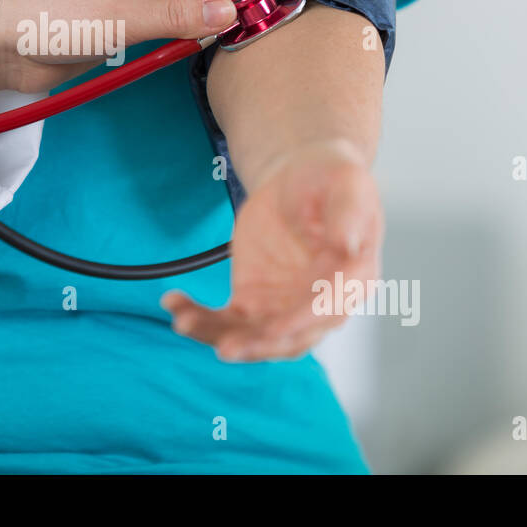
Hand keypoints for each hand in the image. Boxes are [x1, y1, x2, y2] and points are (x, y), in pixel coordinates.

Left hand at [0, 0, 274, 95]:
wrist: (5, 42)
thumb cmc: (56, 16)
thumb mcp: (126, 18)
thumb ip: (183, 16)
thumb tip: (234, 13)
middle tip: (215, 29)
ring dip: (202, 16)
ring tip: (187, 42)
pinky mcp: (130, 13)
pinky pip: (175, 14)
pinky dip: (184, 28)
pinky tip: (177, 47)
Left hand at [161, 138, 384, 361]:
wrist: (299, 179)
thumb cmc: (329, 178)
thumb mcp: (346, 183)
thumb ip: (349, 212)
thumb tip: (349, 243)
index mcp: (352, 279)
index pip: (327, 309)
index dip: (300, 322)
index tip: (273, 329)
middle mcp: (320, 305)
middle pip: (288, 338)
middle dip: (257, 345)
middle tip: (225, 348)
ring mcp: (284, 307)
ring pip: (251, 334)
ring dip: (218, 335)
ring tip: (184, 321)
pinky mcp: (253, 300)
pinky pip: (226, 319)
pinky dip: (199, 317)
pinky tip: (174, 303)